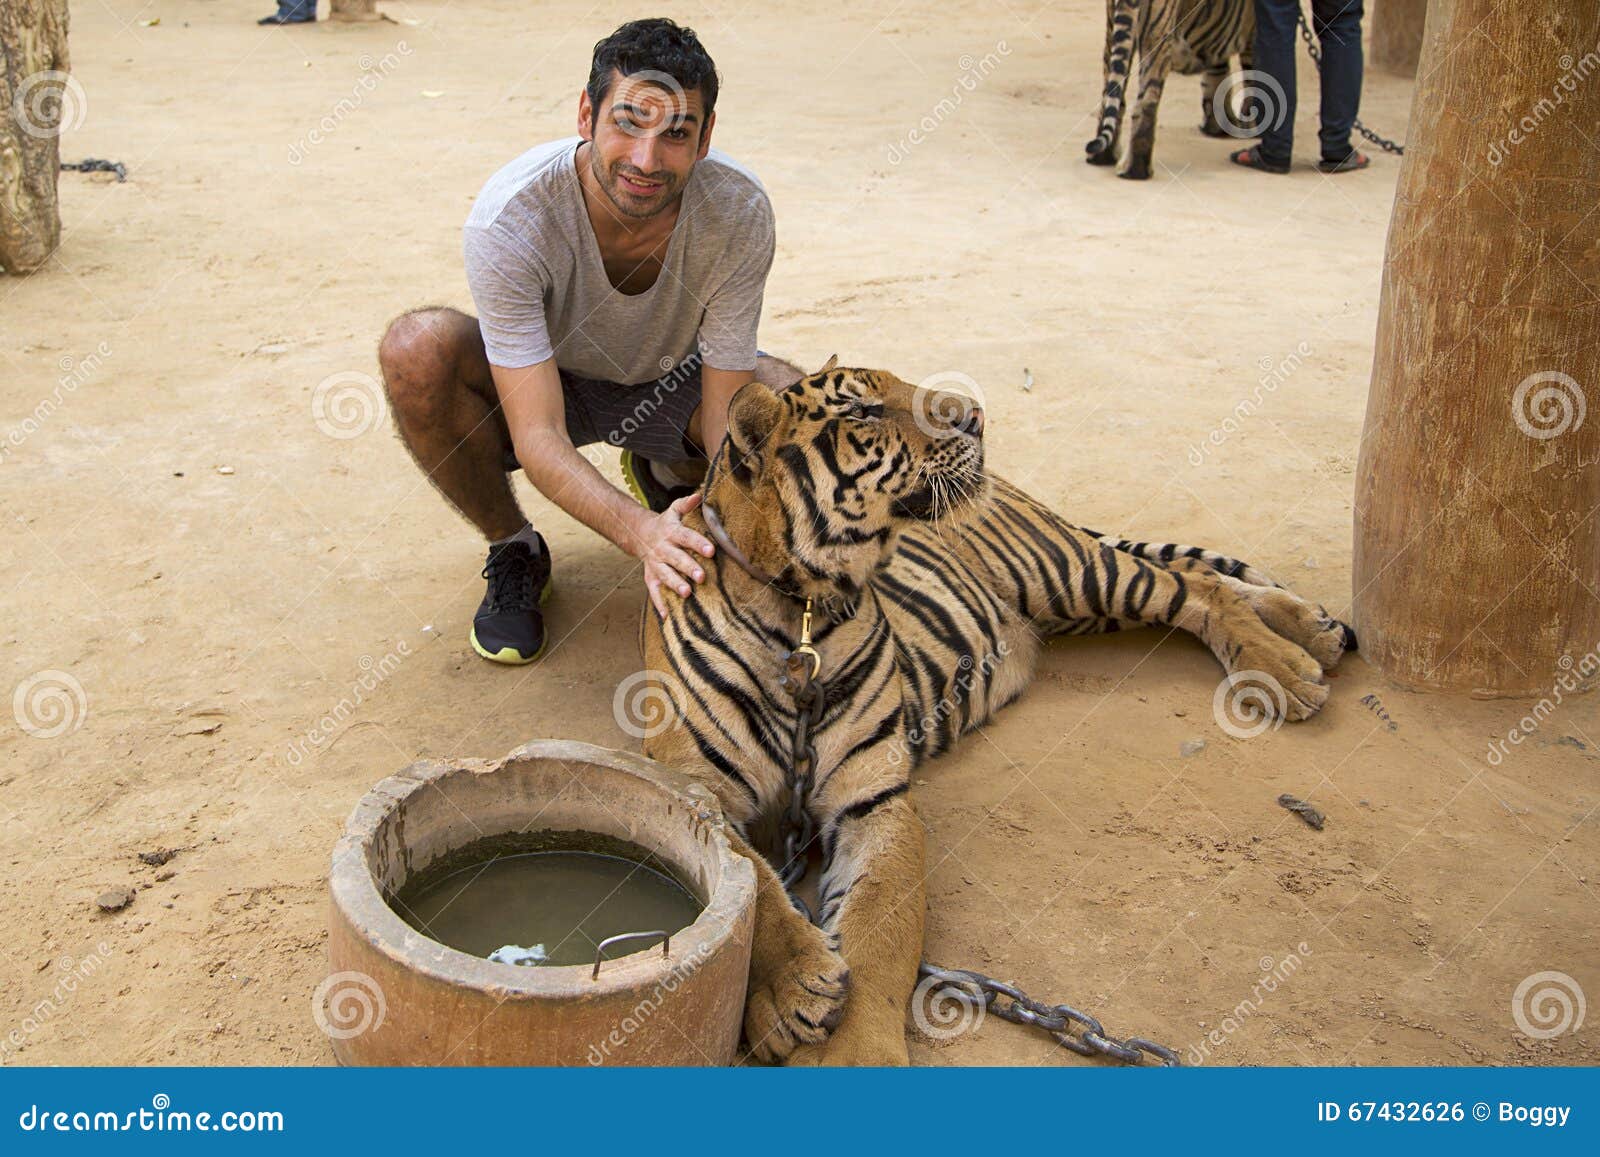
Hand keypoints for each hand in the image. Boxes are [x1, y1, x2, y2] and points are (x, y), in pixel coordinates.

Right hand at [636, 492, 714, 617]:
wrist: (639, 535)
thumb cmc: (666, 524)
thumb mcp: (674, 511)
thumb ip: (686, 504)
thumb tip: (699, 495)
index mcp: (671, 533)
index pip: (686, 537)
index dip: (698, 544)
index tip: (711, 551)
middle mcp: (663, 549)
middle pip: (676, 559)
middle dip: (689, 568)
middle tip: (702, 577)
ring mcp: (656, 564)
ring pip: (665, 575)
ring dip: (675, 584)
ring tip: (687, 593)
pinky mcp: (651, 577)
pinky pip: (654, 592)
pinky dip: (659, 605)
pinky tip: (667, 617)